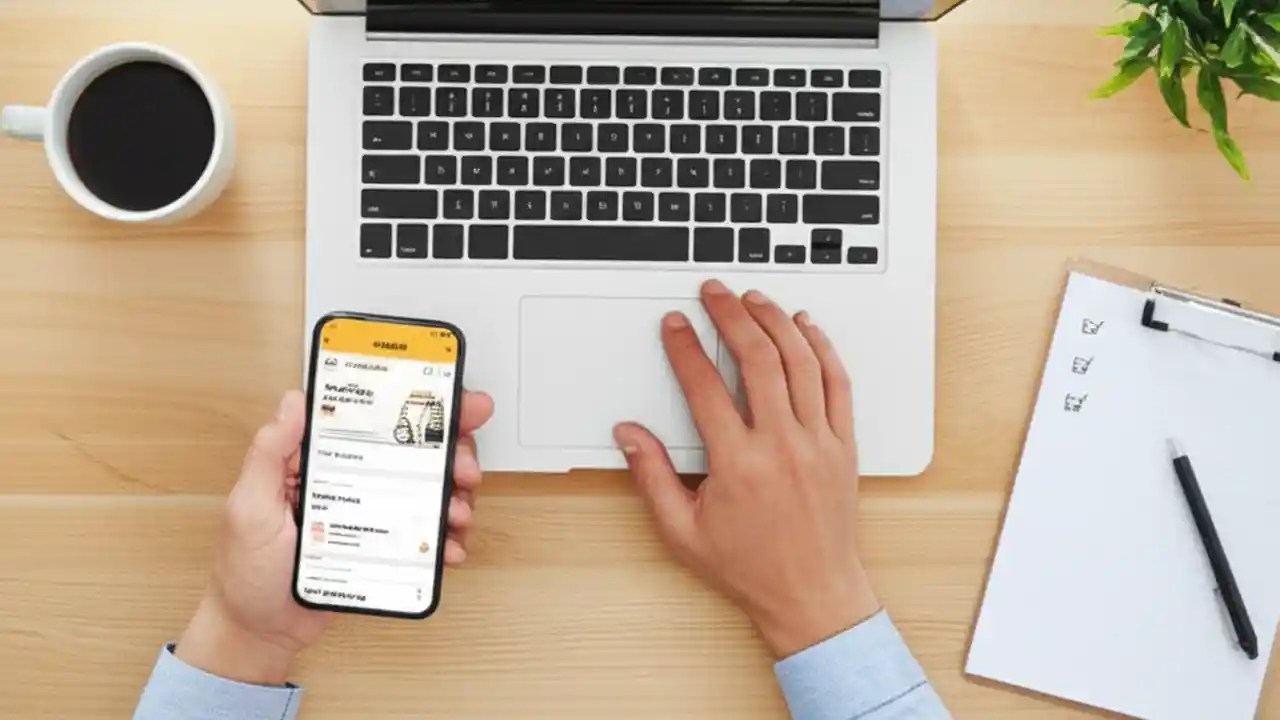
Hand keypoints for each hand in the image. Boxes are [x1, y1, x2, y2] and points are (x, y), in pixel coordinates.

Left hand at [176, 388, 494, 683]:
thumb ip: (268, 453)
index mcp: (321, 462)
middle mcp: (352, 482)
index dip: (421, 407)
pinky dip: (445, 540)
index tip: (461, 406)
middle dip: (453, 454)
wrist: (258, 633)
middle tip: (466, 471)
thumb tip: (294, 400)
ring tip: (459, 513)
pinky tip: (451, 549)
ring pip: (427, 492)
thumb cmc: (245, 570)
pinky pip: (423, 538)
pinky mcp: (383, 549)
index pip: (375, 422)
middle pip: (413, 454)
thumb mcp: (250, 506)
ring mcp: (371, 516)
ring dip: (455, 496)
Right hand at [614, 280, 879, 658]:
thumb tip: (629, 434)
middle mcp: (782, 446)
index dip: (685, 348)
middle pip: (758, 359)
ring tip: (755, 299)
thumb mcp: (682, 532)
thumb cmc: (750, 567)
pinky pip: (838, 383)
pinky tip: (806, 327)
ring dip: (776, 322)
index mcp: (739, 465)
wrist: (813, 595)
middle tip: (714, 293)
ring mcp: (819, 443)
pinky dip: (822, 348)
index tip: (674, 325)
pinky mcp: (844, 446)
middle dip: (732, 315)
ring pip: (801, 362)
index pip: (706, 387)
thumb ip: (652, 477)